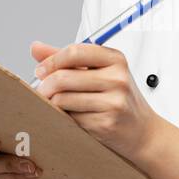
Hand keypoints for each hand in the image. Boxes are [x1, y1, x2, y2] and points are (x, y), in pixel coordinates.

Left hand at [30, 40, 162, 163]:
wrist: (142, 131)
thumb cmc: (119, 99)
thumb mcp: (99, 72)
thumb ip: (67, 59)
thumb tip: (36, 47)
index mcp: (116, 59)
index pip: (75, 52)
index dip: (52, 61)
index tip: (41, 70)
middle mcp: (117, 79)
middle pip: (64, 77)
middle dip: (45, 85)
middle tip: (41, 90)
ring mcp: (113, 102)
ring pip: (63, 99)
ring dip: (52, 103)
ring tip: (56, 104)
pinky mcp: (106, 123)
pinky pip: (71, 118)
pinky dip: (64, 117)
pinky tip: (71, 116)